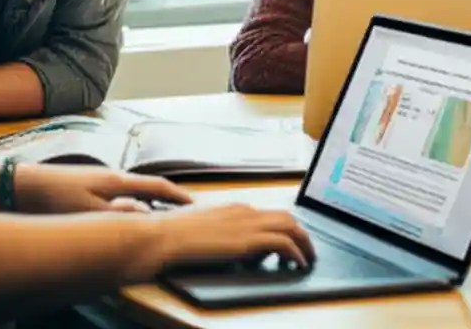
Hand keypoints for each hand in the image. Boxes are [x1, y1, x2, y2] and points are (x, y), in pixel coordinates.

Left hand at [14, 164, 192, 213]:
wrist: (21, 185)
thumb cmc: (54, 199)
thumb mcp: (89, 211)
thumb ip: (120, 214)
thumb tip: (146, 215)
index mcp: (117, 181)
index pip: (157, 187)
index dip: (178, 196)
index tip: (194, 204)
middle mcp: (112, 178)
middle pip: (147, 188)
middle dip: (166, 200)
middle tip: (180, 213)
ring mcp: (99, 182)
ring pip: (132, 194)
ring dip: (147, 204)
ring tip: (155, 219)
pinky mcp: (87, 187)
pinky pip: (119, 197)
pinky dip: (130, 206)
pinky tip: (123, 217)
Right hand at [151, 203, 315, 273]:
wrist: (162, 236)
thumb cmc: (173, 236)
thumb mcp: (202, 229)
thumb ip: (220, 232)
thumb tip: (231, 245)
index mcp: (234, 207)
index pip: (269, 213)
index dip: (283, 227)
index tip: (290, 239)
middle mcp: (245, 211)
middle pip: (286, 216)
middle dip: (301, 233)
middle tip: (306, 249)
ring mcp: (247, 224)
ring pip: (291, 226)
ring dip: (305, 243)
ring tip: (308, 258)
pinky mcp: (248, 240)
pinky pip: (284, 243)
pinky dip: (296, 253)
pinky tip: (298, 263)